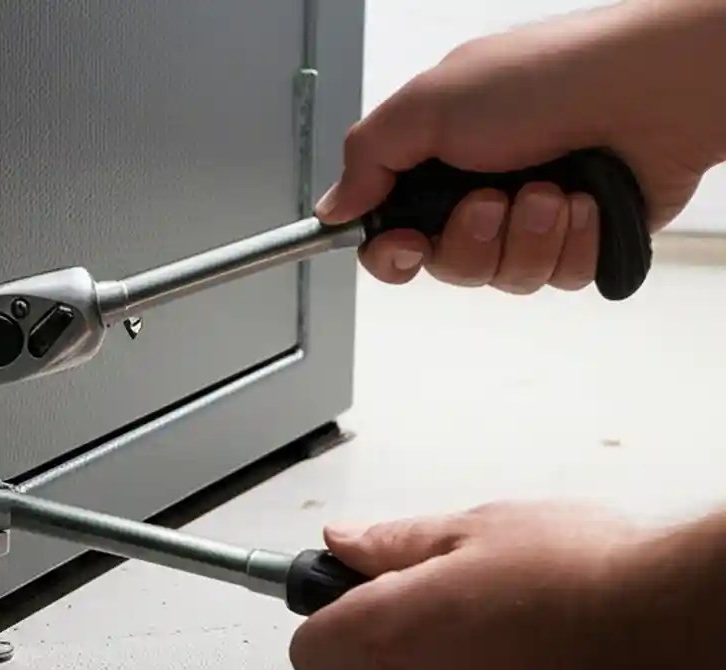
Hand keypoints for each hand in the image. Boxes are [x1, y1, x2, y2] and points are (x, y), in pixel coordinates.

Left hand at [289, 501, 667, 669]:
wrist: (667, 626)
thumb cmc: (580, 575)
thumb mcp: (473, 530)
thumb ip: (392, 544)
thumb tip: (344, 543)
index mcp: (389, 633)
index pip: (310, 648)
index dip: (328, 620)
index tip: (351, 598)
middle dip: (400, 644)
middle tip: (454, 600)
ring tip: (505, 628)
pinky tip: (528, 660)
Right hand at [320, 2, 725, 292]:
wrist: (647, 88)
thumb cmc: (545, 79)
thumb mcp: (428, 104)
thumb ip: (368, 157)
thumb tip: (333, 208)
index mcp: (438, 163)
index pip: (392, 235)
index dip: (392, 254)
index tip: (407, 245)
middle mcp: (482, 193)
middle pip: (447, 266)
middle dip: (470, 239)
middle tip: (492, 199)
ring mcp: (533, 221)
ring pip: (504, 278)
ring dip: (527, 237)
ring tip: (552, 192)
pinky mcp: (582, 242)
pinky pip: (559, 278)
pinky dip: (573, 242)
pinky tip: (587, 203)